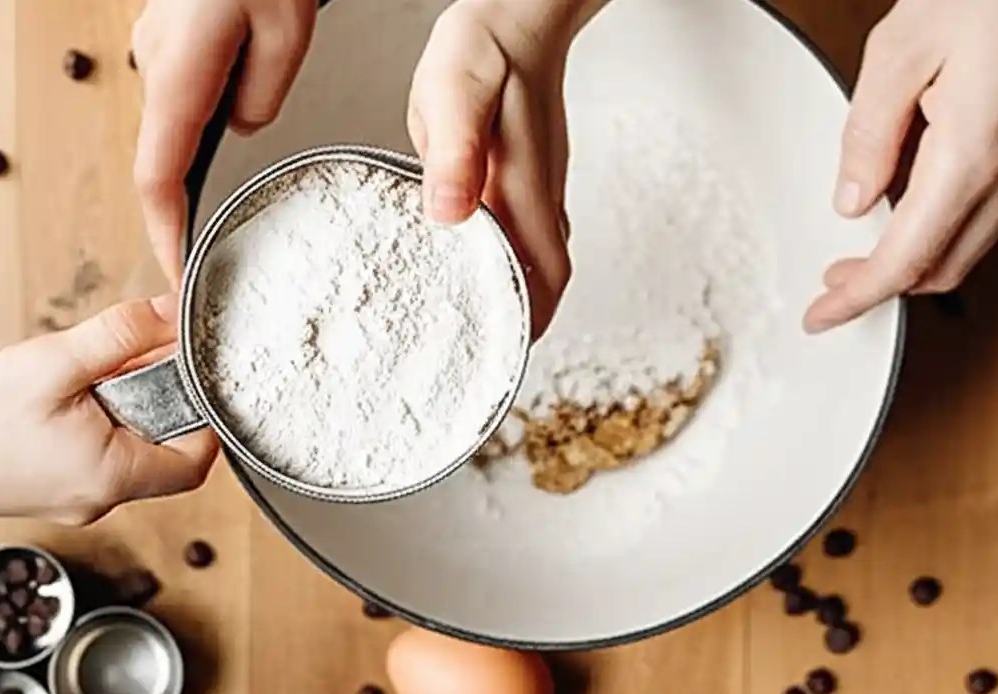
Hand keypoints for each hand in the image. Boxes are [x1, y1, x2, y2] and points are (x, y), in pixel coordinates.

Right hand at [0, 297, 217, 523]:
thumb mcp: (52, 361)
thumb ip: (121, 335)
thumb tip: (169, 313)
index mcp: (112, 478)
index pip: (197, 459)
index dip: (208, 415)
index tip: (198, 370)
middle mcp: (96, 498)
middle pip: (164, 450)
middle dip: (159, 396)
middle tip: (136, 352)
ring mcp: (68, 497)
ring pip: (124, 445)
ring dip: (120, 401)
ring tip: (85, 367)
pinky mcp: (43, 488)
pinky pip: (89, 451)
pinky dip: (90, 415)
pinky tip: (58, 388)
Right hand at [132, 0, 316, 285]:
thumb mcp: (286, 29)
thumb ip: (262, 93)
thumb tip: (242, 126)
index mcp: (178, 72)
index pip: (158, 178)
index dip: (163, 234)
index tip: (173, 275)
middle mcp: (156, 60)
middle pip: (161, 153)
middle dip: (183, 204)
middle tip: (211, 248)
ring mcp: (157, 43)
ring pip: (179, 117)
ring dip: (200, 154)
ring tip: (232, 189)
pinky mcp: (171, 30)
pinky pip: (186, 89)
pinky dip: (205, 116)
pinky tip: (235, 117)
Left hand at [407, 0, 603, 337]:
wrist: (514, 14)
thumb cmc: (484, 48)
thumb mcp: (454, 93)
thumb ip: (453, 153)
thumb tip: (450, 213)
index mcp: (522, 188)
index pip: (543, 273)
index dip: (532, 321)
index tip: (508, 355)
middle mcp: (538, 196)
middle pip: (547, 279)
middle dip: (524, 324)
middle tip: (488, 357)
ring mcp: (538, 188)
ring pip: (538, 259)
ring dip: (520, 296)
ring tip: (482, 326)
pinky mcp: (526, 177)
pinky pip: (525, 234)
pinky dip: (510, 264)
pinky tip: (476, 267)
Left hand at [807, 0, 997, 332]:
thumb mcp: (902, 47)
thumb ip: (869, 131)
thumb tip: (852, 196)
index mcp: (974, 152)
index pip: (906, 258)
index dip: (857, 297)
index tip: (821, 315)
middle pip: (943, 267)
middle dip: (882, 286)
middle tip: (833, 281)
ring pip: (972, 244)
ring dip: (915, 259)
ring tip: (864, 248)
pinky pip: (993, 211)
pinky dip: (946, 228)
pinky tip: (914, 206)